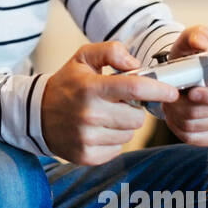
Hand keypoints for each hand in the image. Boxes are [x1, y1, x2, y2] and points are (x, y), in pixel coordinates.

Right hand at [40, 41, 179, 165]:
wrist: (36, 114)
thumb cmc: (66, 84)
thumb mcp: (83, 58)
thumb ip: (111, 52)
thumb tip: (136, 65)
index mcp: (91, 88)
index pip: (135, 88)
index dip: (159, 89)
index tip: (172, 92)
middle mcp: (89, 114)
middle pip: (137, 118)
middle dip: (133, 110)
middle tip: (118, 103)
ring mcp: (87, 138)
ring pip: (129, 134)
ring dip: (123, 125)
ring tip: (104, 116)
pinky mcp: (86, 155)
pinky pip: (117, 148)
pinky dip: (112, 140)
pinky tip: (98, 130)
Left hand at [158, 25, 207, 144]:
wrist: (181, 77)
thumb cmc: (188, 58)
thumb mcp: (190, 42)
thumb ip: (197, 36)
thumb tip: (201, 43)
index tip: (191, 92)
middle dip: (184, 106)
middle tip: (169, 96)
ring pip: (196, 126)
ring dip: (177, 115)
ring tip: (169, 103)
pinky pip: (193, 139)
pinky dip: (177, 128)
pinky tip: (173, 116)